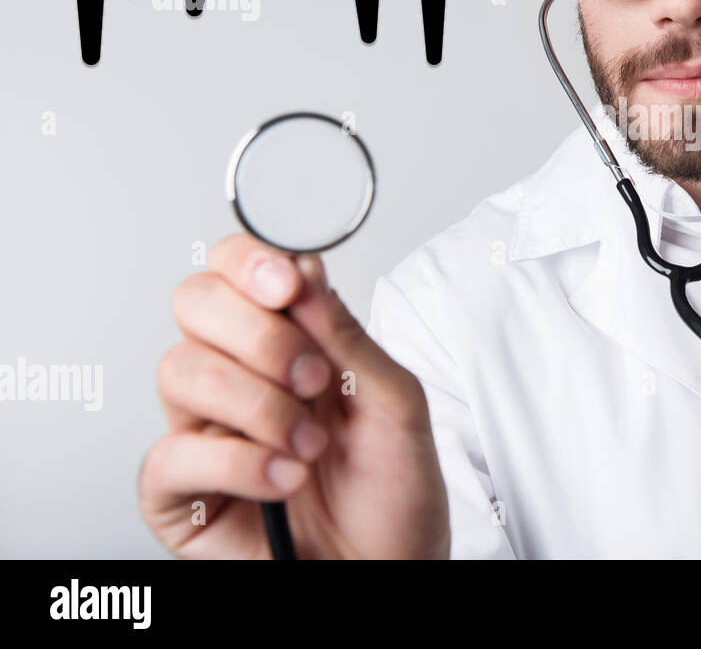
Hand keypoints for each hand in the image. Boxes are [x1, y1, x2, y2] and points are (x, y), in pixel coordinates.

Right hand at [139, 234, 449, 557]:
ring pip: (179, 370)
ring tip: (310, 446)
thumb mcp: (396, 404)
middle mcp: (238, 377)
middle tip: (312, 378)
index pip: (236, 269)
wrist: (390, 571)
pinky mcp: (180, 494)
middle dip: (259, 335)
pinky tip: (284, 479)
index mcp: (288, 342)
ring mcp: (204, 432)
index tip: (288, 286)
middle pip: (195, 303)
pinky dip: (238, 465)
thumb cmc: (394, 493)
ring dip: (258, 405)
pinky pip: (171, 455)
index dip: (251, 262)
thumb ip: (348, 338)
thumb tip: (305, 271)